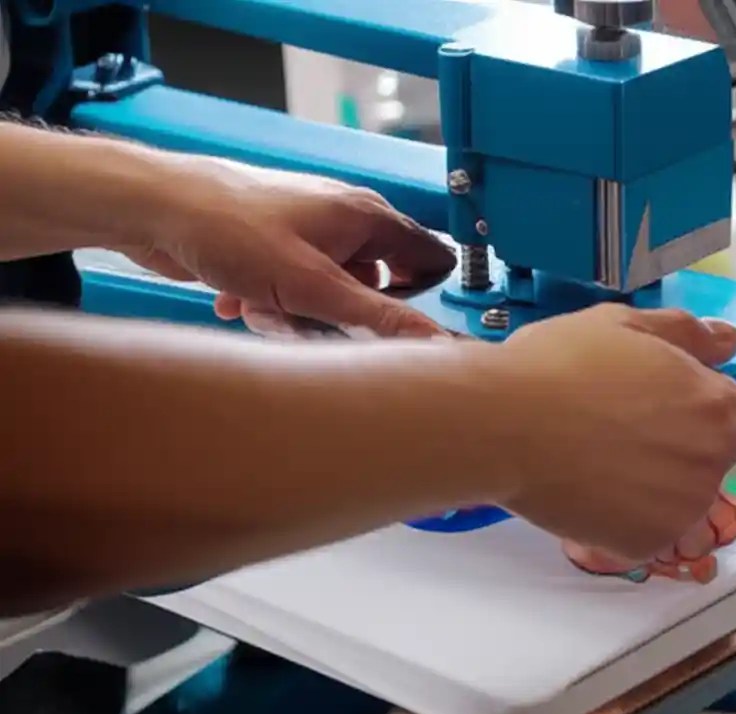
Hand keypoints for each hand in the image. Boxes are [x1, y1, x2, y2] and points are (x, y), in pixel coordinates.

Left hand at [124, 157, 455, 337]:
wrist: (158, 209)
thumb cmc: (232, 230)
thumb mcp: (314, 287)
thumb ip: (378, 317)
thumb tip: (434, 338)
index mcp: (366, 216)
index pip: (429, 255)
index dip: (426, 296)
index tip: (406, 329)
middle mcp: (343, 217)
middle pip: (376, 281)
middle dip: (346, 314)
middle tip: (318, 324)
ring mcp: (308, 228)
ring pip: (329, 289)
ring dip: (301, 313)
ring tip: (266, 312)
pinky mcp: (275, 242)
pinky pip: (293, 285)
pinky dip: (272, 303)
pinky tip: (242, 304)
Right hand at [488, 304, 735, 563]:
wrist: (503, 424)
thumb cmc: (561, 365)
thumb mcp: (625, 326)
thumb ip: (687, 334)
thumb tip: (730, 340)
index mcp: (718, 407)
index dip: (698, 416)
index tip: (656, 412)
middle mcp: (712, 462)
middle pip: (709, 464)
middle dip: (673, 452)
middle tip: (616, 435)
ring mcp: (680, 510)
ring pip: (675, 503)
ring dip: (649, 489)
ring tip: (595, 460)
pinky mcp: (644, 545)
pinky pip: (642, 534)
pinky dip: (619, 520)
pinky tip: (583, 491)